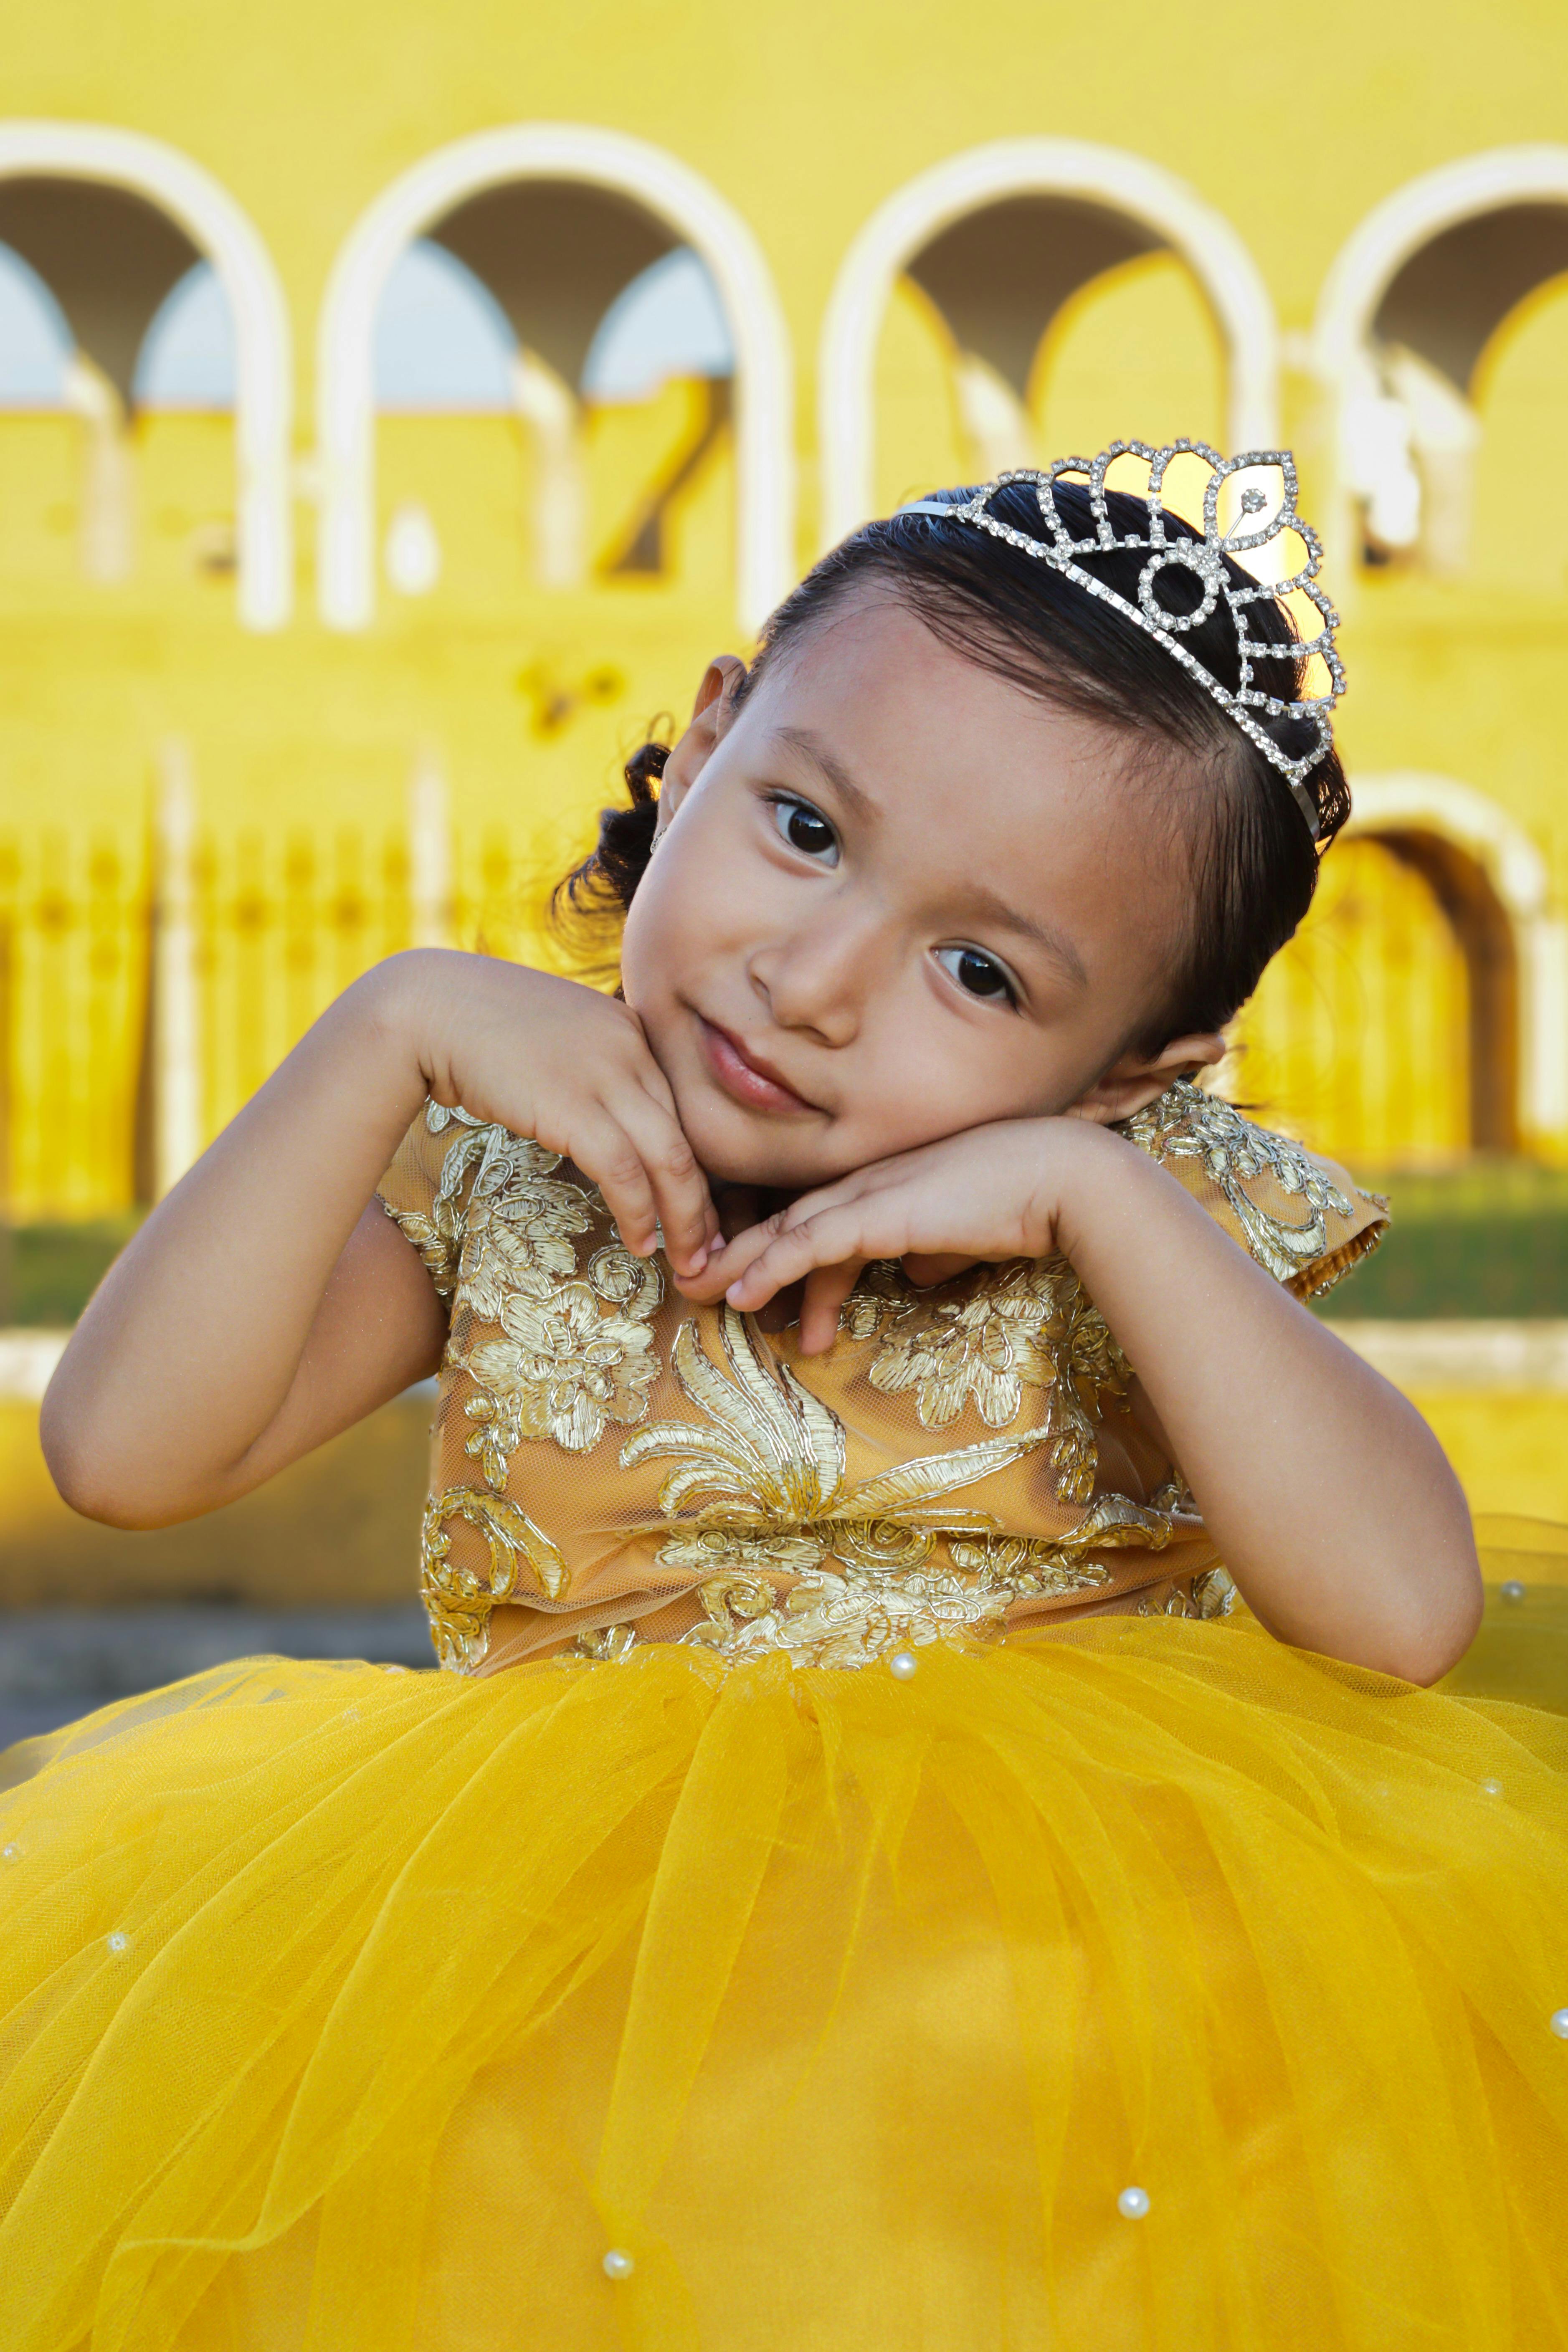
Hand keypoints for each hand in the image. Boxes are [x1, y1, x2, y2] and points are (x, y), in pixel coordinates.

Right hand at [386, 950, 718, 1276]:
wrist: (426, 1008)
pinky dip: (639, 1213)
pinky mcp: (572, 1106)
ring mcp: (605, 1074)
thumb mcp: (556, 1041)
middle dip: (703, 1203)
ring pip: (670, 1158)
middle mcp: (630, 1047)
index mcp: (630, 1030)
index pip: (680, 1108)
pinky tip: (640, 1242)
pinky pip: (624, 1171)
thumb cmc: (480, 1030)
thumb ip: (589, 1072)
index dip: (696, 1166)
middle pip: (688, 1135)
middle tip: (710, 1250)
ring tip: (685, 1261)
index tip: (701, 1211)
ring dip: (682, 1219)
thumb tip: (602, 1125)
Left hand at [680, 1117, 1117, 1351]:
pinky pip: (811, 1243)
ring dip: (740, 1266)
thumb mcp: (963, 1234)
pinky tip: (744, 1293)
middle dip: (739, 1255)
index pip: (816, 1218)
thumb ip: (932, 1250)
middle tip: (698, 1285)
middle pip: (786, 1221)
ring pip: (786, 1231)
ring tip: (702, 1296)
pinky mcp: (881, 1214)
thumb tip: (915, 1277)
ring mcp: (871, 1195)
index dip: (775, 1247)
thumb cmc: (1022, 1200)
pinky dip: (773, 1266)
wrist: (1061, 1176)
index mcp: (885, 1186)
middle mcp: (867, 1184)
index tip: (746, 1280)